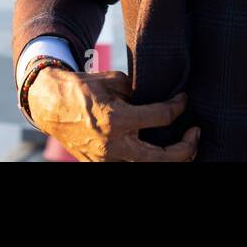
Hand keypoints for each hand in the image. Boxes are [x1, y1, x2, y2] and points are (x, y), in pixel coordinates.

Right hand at [26, 67, 199, 161]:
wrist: (51, 106)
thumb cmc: (82, 88)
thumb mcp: (112, 80)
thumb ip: (137, 91)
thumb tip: (156, 97)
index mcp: (117, 119)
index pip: (162, 117)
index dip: (179, 106)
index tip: (183, 99)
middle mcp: (115, 145)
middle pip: (164, 158)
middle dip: (187, 147)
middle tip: (196, 132)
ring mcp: (108, 159)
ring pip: (150, 166)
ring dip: (171, 158)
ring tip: (184, 145)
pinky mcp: (102, 165)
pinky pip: (133, 165)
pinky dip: (150, 158)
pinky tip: (159, 148)